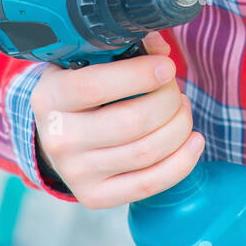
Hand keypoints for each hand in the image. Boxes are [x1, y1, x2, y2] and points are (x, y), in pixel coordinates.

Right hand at [30, 30, 203, 207]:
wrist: (58, 135)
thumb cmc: (82, 89)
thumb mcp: (88, 61)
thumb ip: (123, 47)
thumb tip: (159, 48)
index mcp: (51, 96)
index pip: (96, 86)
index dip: (140, 75)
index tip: (166, 66)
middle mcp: (58, 138)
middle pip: (133, 121)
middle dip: (168, 100)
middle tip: (175, 89)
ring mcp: (75, 172)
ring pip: (147, 151)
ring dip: (179, 126)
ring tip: (182, 109)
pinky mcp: (94, 197)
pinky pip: (149, 184)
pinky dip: (182, 161)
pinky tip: (194, 140)